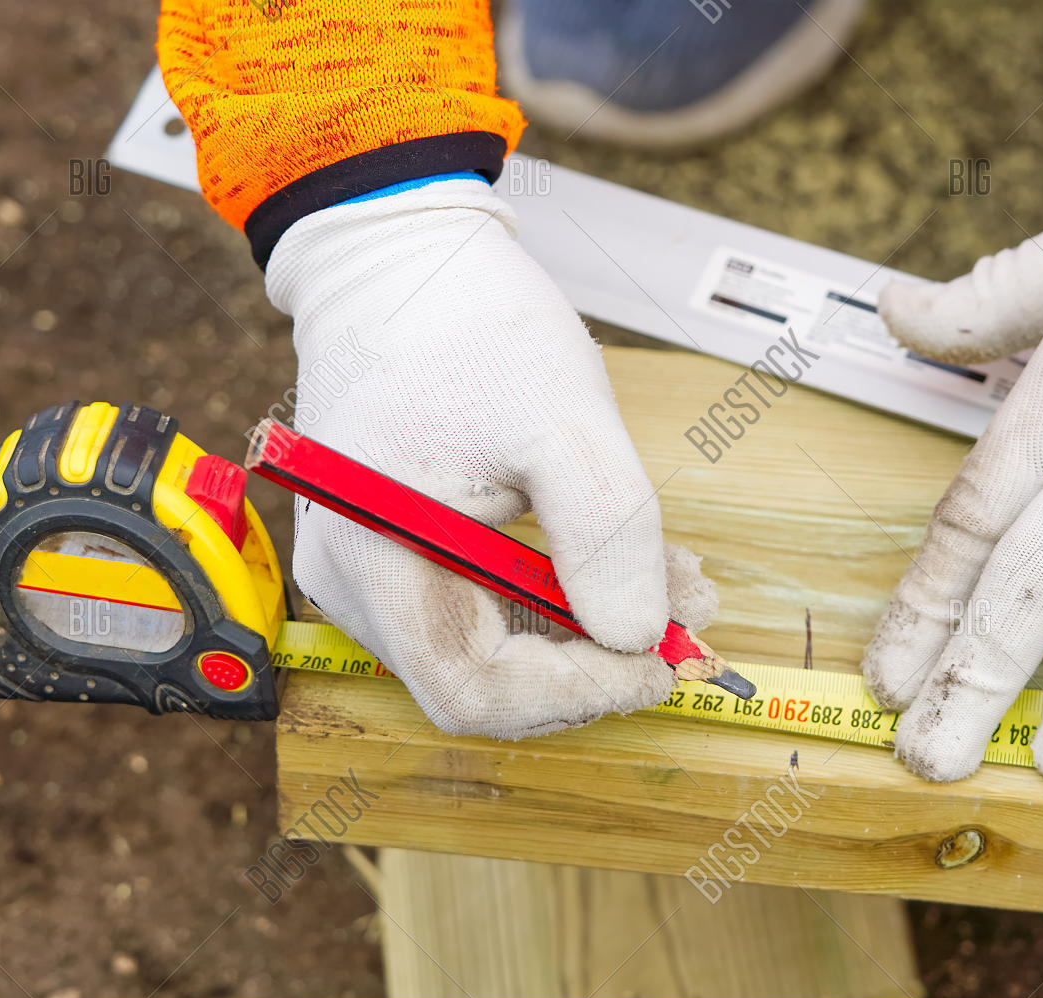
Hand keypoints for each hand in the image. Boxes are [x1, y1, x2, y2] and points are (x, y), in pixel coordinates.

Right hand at [266, 178, 714, 737]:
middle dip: (597, 660)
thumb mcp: (563, 418)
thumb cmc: (466, 323)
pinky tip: (628, 562)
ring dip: (590, 628)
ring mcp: (373, 571)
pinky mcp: (399, 551)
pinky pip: (485, 605)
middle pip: (486, 682)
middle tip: (687, 616)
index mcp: (376, 562)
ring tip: (676, 581)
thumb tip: (639, 641)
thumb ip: (606, 534)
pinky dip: (561, 595)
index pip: (475, 692)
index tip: (659, 664)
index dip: (576, 694)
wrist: (399, 258)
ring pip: (494, 648)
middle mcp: (355, 585)